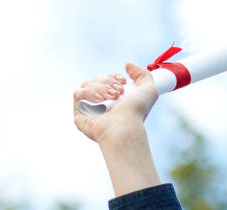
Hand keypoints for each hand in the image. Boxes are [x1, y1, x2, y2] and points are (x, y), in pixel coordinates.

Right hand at [73, 64, 162, 196]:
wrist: (124, 126)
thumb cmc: (136, 113)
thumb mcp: (149, 90)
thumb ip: (143, 74)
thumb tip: (128, 65)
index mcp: (115, 99)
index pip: (107, 80)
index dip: (113, 77)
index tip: (123, 82)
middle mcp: (102, 104)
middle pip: (97, 80)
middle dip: (108, 82)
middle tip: (118, 92)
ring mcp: (89, 108)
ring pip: (87, 84)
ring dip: (101, 87)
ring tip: (111, 97)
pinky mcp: (79, 114)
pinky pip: (78, 93)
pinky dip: (88, 93)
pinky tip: (100, 100)